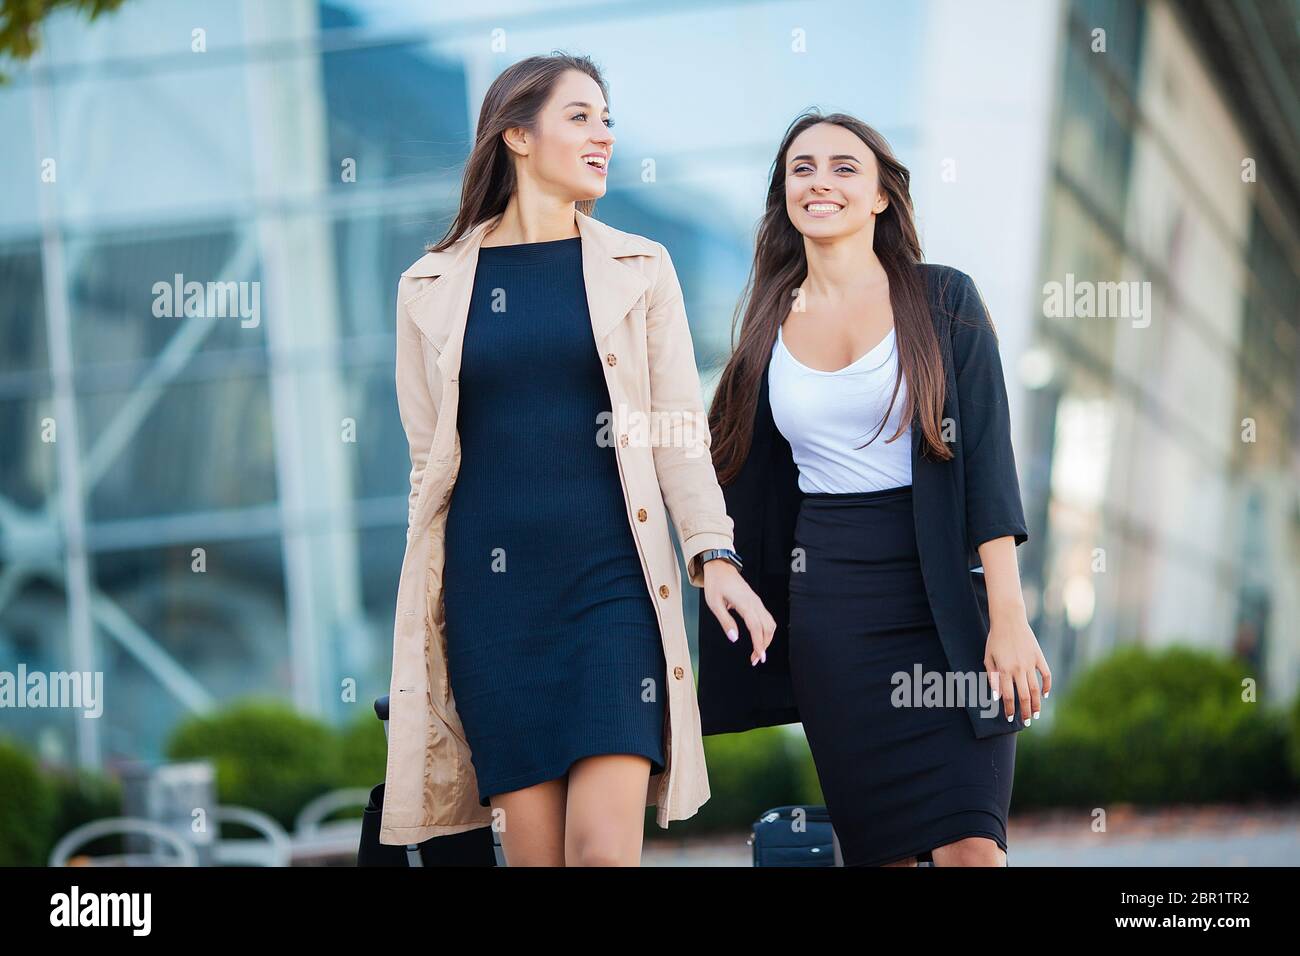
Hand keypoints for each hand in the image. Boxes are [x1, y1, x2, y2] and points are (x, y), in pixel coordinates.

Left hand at [701, 560, 776, 665]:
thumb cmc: (716, 584)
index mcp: (744, 604)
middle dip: (764, 645)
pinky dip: (766, 631)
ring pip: (770, 623)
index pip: (756, 627)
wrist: (721, 567)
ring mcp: (757, 602)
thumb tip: (734, 638)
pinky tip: (759, 638)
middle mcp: (755, 603)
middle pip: (768, 627)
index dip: (759, 644)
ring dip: (767, 639)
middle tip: (755, 659)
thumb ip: (725, 621)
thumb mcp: (714, 604)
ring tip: (757, 651)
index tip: (760, 657)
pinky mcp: (756, 602)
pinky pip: (767, 618)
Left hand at [983, 607, 1051, 724]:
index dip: (1009, 709)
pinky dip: (1047, 686)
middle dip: (1025, 711)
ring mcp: (1030, 663)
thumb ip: (992, 677)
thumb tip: (996, 697)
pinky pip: (1046, 675)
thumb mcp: (988, 658)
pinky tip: (1044, 695)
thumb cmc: (995, 639)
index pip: (1008, 696)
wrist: (1009, 620)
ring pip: (1035, 689)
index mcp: (1004, 670)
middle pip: (1024, 696)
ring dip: (1036, 704)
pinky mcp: (1039, 657)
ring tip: (1036, 714)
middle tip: (1026, 722)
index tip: (1010, 718)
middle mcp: (1018, 669)